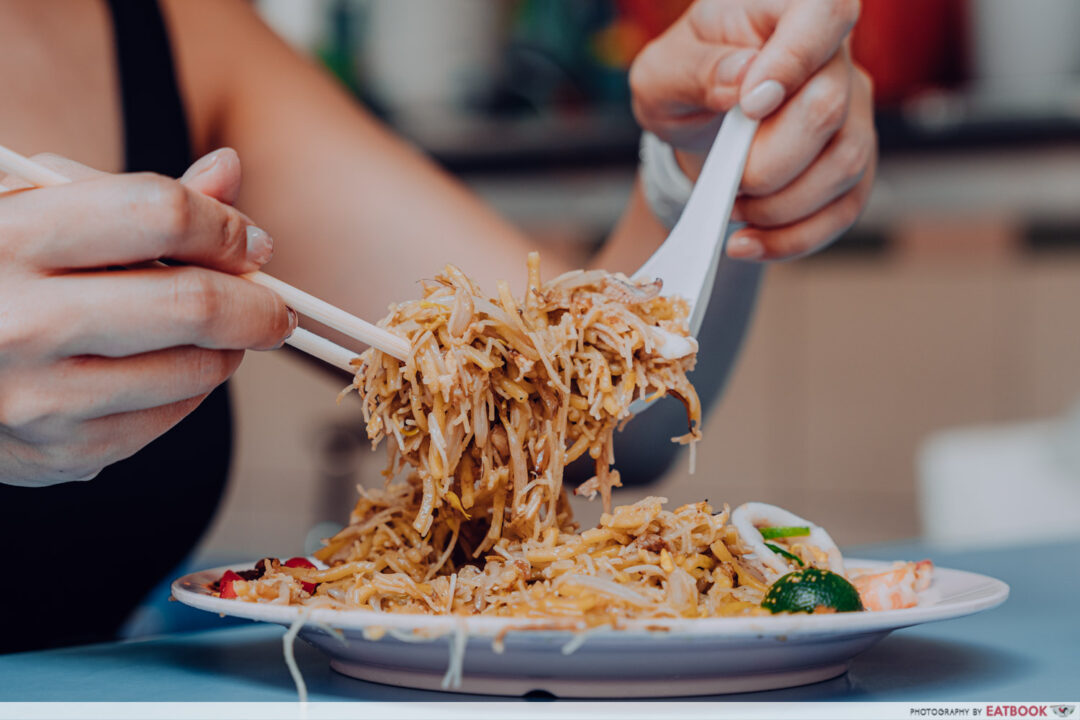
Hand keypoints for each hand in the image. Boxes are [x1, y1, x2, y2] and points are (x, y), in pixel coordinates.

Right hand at [0, 150, 293, 486]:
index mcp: (8, 237)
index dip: (225, 226)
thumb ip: (136, 195)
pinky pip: (172, 416)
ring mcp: (40, 397)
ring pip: (196, 369)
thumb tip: (229, 168)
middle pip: (193, 304)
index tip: (251, 243)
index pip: (159, 213)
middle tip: (277, 307)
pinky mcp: (64, 453)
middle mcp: (18, 321)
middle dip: (259, 305)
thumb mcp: (38, 210)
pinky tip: (164, 369)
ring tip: (215, 334)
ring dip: (230, 350)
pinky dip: (191, 389)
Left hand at [630, 0, 874, 259]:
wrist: (700, 121)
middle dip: (769, 160)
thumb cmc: (686, 81)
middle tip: (728, 176)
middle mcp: (834, 54)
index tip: (749, 105)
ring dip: (781, 204)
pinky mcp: (854, 161)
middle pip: (830, 106)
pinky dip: (795, 236)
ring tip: (734, 208)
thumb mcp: (662, 73)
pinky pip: (846, 206)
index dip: (794, 60)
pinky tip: (750, 241)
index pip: (826, 11)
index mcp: (788, 8)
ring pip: (846, 162)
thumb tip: (742, 81)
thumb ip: (695, 71)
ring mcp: (853, 108)